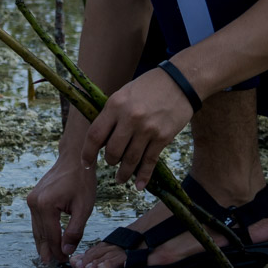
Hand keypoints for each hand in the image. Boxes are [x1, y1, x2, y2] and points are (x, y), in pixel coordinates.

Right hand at [26, 156, 95, 264]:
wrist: (74, 159)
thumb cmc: (82, 181)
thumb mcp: (84, 207)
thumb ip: (75, 231)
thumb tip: (66, 251)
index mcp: (46, 205)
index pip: (52, 236)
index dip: (58, 251)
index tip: (65, 262)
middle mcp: (34, 202)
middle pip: (41, 234)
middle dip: (48, 250)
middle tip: (53, 265)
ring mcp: (31, 199)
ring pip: (36, 228)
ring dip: (43, 243)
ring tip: (47, 257)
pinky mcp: (33, 197)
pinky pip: (37, 220)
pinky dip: (42, 231)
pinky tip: (47, 240)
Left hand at [82, 66, 194, 190]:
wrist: (181, 81)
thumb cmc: (150, 86)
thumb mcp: (124, 93)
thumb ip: (112, 114)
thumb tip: (101, 140)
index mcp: (115, 105)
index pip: (95, 135)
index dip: (87, 153)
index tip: (86, 163)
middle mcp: (130, 118)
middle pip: (112, 151)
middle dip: (110, 161)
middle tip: (111, 163)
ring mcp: (147, 129)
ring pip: (130, 160)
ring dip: (123, 173)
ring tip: (121, 179)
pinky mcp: (163, 137)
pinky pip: (149, 162)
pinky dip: (143, 176)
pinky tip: (138, 185)